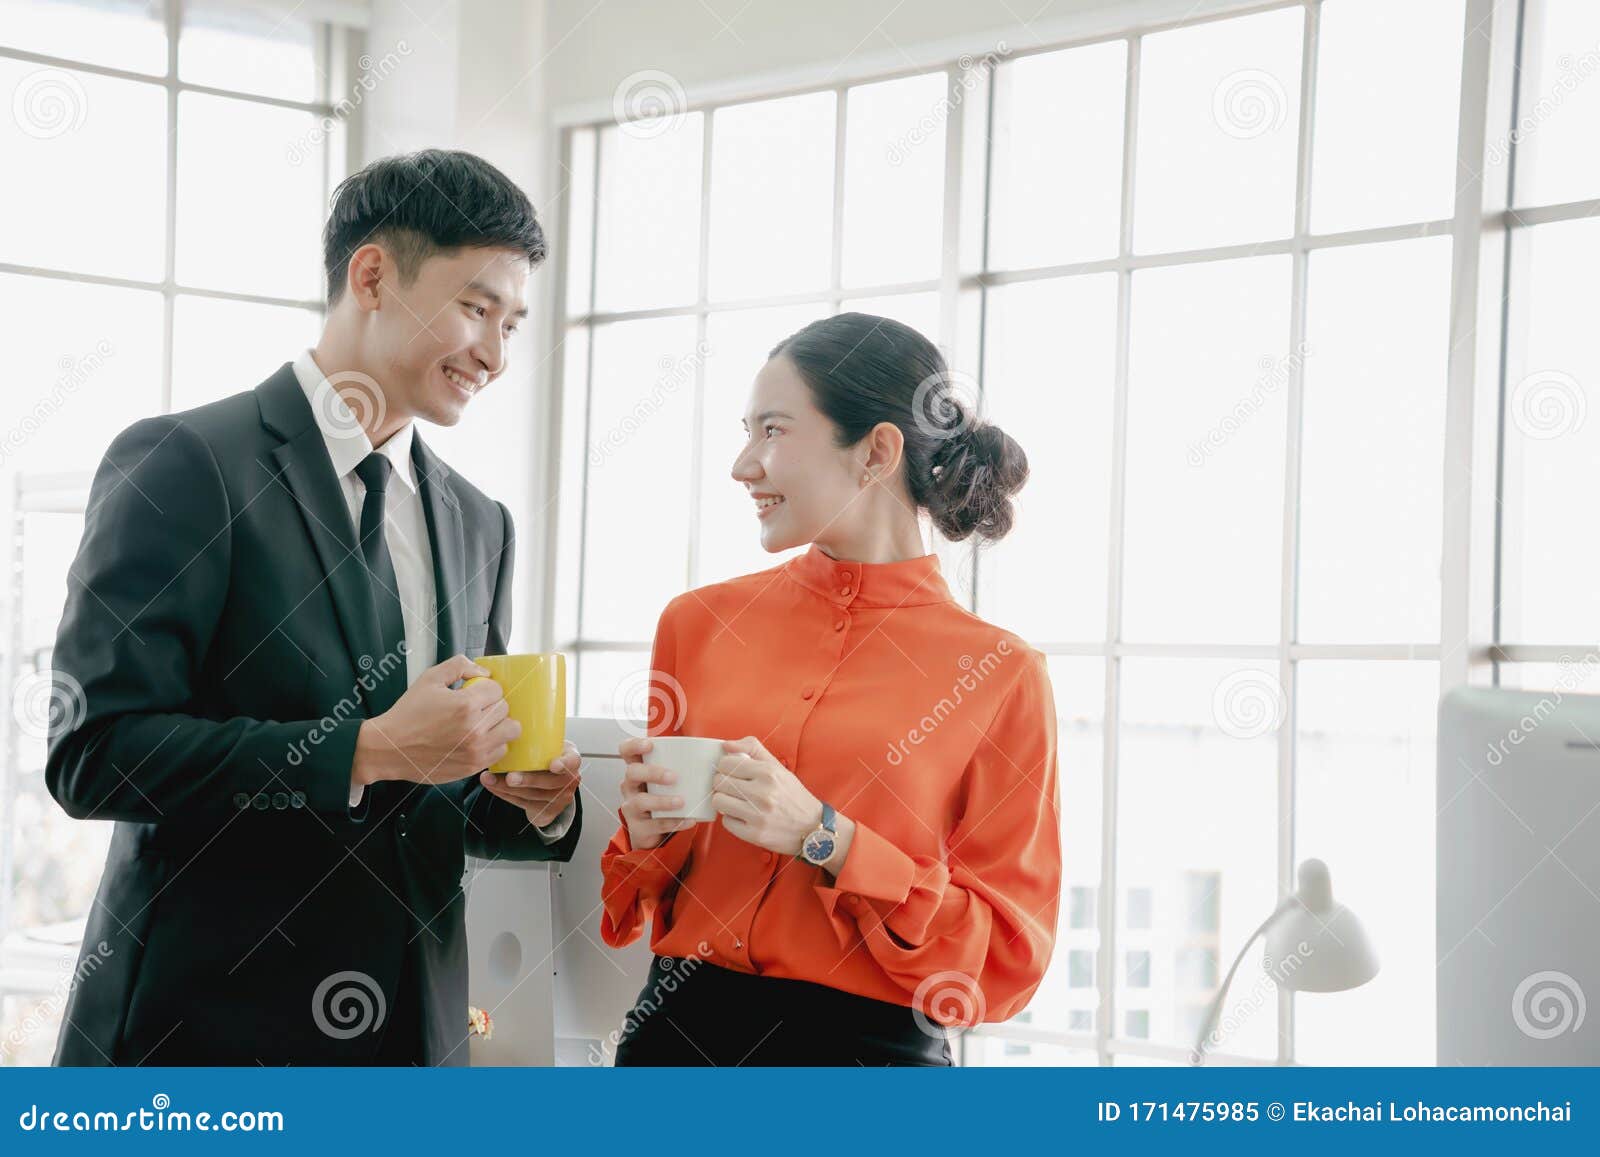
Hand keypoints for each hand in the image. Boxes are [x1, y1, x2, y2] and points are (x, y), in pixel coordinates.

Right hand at [351, 655, 518, 786]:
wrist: (390, 748)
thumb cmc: (408, 714)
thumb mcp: (429, 679)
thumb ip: (459, 666)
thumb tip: (484, 672)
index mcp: (465, 705)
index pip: (496, 690)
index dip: (485, 688)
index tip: (473, 693)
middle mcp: (475, 729)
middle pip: (505, 709)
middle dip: (491, 705)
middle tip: (475, 708)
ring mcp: (476, 750)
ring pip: (510, 731)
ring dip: (498, 725)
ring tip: (481, 724)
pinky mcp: (473, 766)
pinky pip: (500, 752)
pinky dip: (493, 744)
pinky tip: (477, 739)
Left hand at [477, 739, 581, 826]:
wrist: (551, 785)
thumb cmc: (546, 758)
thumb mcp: (549, 746)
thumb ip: (539, 738)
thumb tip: (508, 716)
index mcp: (571, 759)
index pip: (573, 761)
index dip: (564, 764)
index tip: (552, 765)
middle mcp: (569, 780)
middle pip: (550, 783)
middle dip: (528, 780)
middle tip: (510, 777)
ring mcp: (559, 799)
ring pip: (532, 795)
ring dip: (508, 788)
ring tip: (490, 779)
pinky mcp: (546, 811)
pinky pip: (523, 804)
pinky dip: (505, 795)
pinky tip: (492, 785)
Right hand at [617, 736, 698, 850]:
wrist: (659, 832)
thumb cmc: (670, 796)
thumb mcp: (676, 777)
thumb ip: (697, 760)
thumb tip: (726, 746)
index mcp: (639, 768)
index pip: (626, 751)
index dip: (634, 745)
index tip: (650, 745)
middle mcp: (631, 786)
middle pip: (632, 772)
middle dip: (652, 772)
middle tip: (674, 777)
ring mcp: (632, 807)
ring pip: (640, 801)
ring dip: (662, 800)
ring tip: (681, 801)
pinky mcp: (639, 828)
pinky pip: (654, 824)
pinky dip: (673, 822)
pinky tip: (689, 820)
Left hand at [711, 736, 822, 856]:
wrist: (812, 827)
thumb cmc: (792, 795)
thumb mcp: (778, 767)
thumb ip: (753, 749)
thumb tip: (726, 745)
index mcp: (768, 772)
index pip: (726, 763)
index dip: (725, 767)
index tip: (731, 772)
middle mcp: (763, 793)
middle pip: (719, 782)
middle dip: (722, 784)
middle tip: (733, 788)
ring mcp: (758, 815)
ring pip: (718, 801)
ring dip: (724, 801)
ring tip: (736, 802)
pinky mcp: (755, 834)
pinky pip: (726, 822)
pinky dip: (732, 819)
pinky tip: (743, 817)